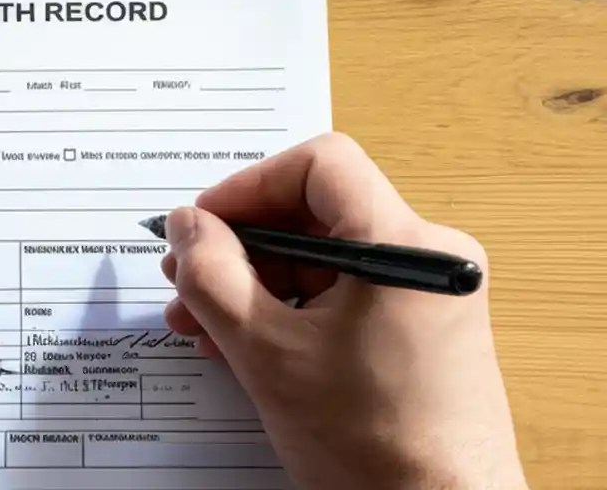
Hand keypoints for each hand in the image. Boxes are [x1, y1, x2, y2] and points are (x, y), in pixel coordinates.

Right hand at [160, 133, 526, 489]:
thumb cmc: (372, 447)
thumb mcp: (266, 352)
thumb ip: (213, 276)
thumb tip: (186, 225)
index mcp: (406, 247)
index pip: (320, 166)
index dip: (249, 186)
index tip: (203, 225)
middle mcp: (429, 257)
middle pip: (316, 213)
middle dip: (239, 245)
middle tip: (185, 276)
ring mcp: (426, 294)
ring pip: (322, 258)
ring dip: (254, 283)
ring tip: (199, 321)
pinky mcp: (418, 328)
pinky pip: (342, 294)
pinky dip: (288, 310)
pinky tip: (240, 341)